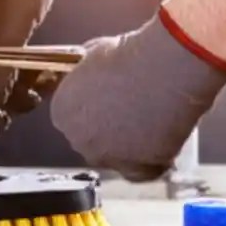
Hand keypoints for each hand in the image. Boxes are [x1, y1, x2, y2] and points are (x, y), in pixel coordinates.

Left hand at [50, 9, 225, 180]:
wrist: (163, 71)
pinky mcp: (134, 169)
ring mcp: (105, 157)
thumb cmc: (130, 56)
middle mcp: (77, 139)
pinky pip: (142, 171)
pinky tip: (163, 142)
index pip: (72, 117)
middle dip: (109, 129)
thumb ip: (87, 72)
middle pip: (91, 139)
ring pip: (116, 157)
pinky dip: (152, 162)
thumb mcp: (95, 54)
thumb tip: (90, 72)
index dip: (93, 109)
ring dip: (130, 146)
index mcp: (62, 111)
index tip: (111, 100)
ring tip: (153, 123)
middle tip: (134, 111)